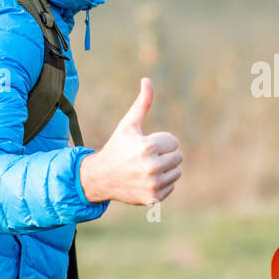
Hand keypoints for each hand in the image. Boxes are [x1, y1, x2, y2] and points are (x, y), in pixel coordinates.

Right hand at [78, 77, 181, 204]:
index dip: (161, 142)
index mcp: (147, 148)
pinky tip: (145, 180)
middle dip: (165, 155)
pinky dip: (162, 184)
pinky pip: (171, 187)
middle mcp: (151, 168)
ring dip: (166, 169)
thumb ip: (142, 103)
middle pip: (178, 157)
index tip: (145, 145)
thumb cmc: (117, 147)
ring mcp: (152, 185)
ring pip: (177, 172)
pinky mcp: (153, 198)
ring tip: (147, 168)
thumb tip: (147, 80)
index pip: (174, 143)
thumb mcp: (128, 124)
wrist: (101, 177)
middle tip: (146, 157)